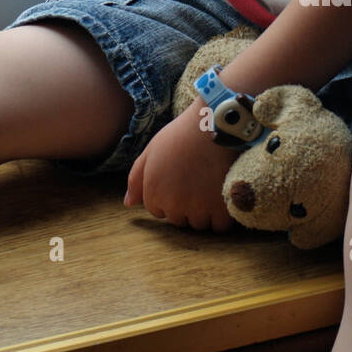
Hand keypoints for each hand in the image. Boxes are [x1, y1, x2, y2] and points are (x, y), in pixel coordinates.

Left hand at [124, 104, 236, 230]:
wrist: (213, 126)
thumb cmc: (181, 135)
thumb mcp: (151, 151)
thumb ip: (136, 179)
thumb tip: (128, 203)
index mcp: (154, 193)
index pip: (158, 211)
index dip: (169, 195)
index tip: (179, 178)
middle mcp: (173, 206)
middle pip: (179, 220)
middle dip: (185, 206)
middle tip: (195, 180)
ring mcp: (197, 209)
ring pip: (199, 224)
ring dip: (204, 212)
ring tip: (209, 184)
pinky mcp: (221, 210)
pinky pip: (219, 226)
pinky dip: (222, 215)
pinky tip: (221, 194)